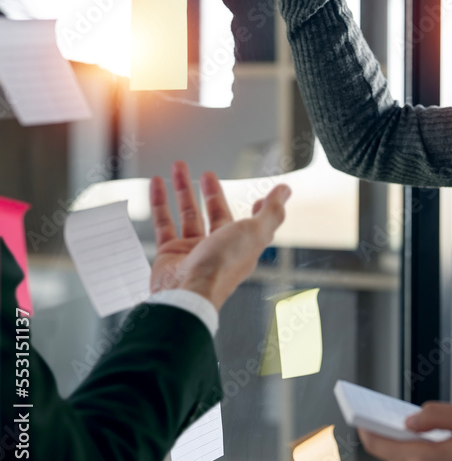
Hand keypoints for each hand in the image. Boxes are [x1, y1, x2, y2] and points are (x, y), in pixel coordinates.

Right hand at [149, 161, 289, 310]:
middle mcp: (217, 249)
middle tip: (207, 175)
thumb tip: (285, 191)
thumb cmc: (223, 266)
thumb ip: (271, 211)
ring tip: (179, 168)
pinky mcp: (169, 253)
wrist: (188, 292)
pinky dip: (159, 202)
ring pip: (187, 214)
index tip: (257, 198)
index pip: (250, 224)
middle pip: (215, 214)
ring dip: (182, 190)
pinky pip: (162, 222)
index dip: (254, 210)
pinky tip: (157, 184)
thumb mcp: (256, 232)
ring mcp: (192, 252)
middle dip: (212, 193)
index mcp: (241, 246)